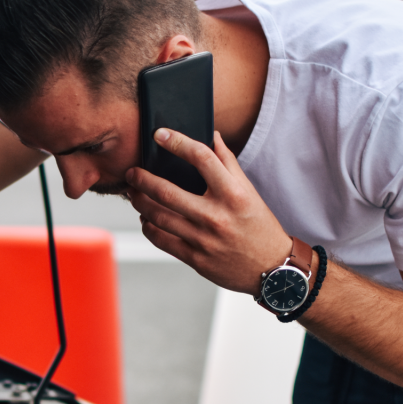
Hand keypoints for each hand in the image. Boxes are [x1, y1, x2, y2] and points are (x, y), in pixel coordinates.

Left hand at [126, 128, 290, 293]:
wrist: (271, 268)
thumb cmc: (258, 225)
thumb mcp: (249, 191)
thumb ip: (228, 163)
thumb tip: (212, 135)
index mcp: (233, 194)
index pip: (202, 158)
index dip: (178, 142)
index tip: (159, 135)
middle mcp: (216, 216)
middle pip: (167, 192)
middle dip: (142, 179)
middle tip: (132, 172)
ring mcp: (204, 239)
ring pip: (158, 217)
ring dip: (140, 203)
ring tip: (134, 194)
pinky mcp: (195, 258)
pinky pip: (161, 240)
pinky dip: (148, 227)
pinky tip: (146, 218)